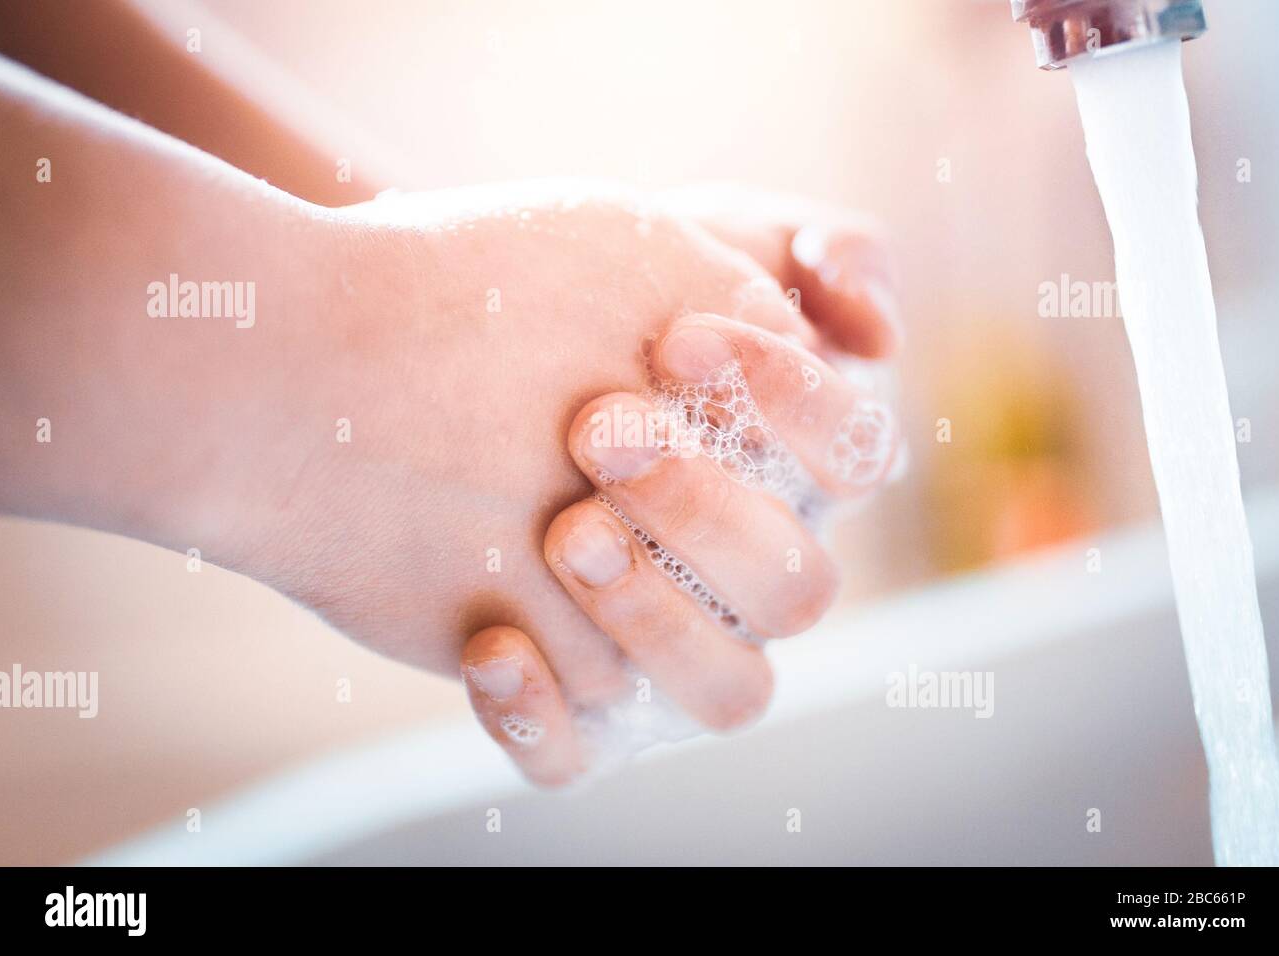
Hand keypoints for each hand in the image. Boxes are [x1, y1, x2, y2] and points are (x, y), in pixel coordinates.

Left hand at [456, 188, 902, 784]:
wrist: (399, 357)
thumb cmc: (549, 291)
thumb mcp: (675, 237)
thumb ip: (805, 255)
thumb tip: (879, 332)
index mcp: (787, 470)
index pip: (858, 459)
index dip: (791, 405)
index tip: (679, 338)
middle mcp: (739, 569)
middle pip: (797, 588)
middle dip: (710, 511)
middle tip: (599, 431)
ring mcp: (659, 639)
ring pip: (729, 693)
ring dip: (655, 619)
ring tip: (560, 532)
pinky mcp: (565, 690)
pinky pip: (584, 755)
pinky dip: (546, 720)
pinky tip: (487, 644)